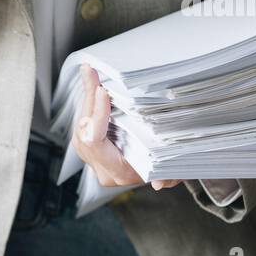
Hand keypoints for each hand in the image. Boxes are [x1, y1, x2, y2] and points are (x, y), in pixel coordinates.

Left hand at [72, 64, 180, 190]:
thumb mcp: (175, 170)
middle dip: (89, 100)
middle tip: (90, 72)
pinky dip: (88, 103)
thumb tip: (159, 183)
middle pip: (84, 130)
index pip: (95, 142)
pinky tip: (92, 84)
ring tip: (90, 73)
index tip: (103, 92)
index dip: (97, 117)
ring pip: (81, 125)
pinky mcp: (89, 148)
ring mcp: (92, 159)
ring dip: (87, 99)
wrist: (156, 172)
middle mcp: (101, 168)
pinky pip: (83, 123)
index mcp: (117, 172)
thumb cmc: (165, 167)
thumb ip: (171, 175)